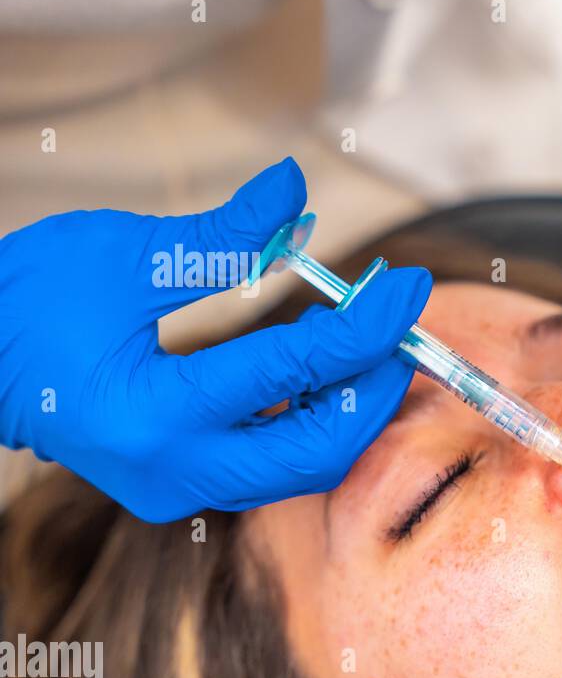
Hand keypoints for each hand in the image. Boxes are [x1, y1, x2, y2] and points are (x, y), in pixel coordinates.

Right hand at [0, 158, 432, 521]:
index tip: (407, 285)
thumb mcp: (120, 255)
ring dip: (348, 408)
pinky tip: (320, 368)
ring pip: (302, 467)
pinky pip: (272, 465)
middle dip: (374, 389)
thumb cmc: (22, 302)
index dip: (365, 325)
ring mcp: (176, 491)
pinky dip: (311, 420)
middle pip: (319, 451)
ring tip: (366, 340)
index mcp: (154, 412)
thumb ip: (221, 235)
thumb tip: (295, 187)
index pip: (294, 368)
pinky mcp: (181, 488)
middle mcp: (172, 471)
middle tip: (399, 326)